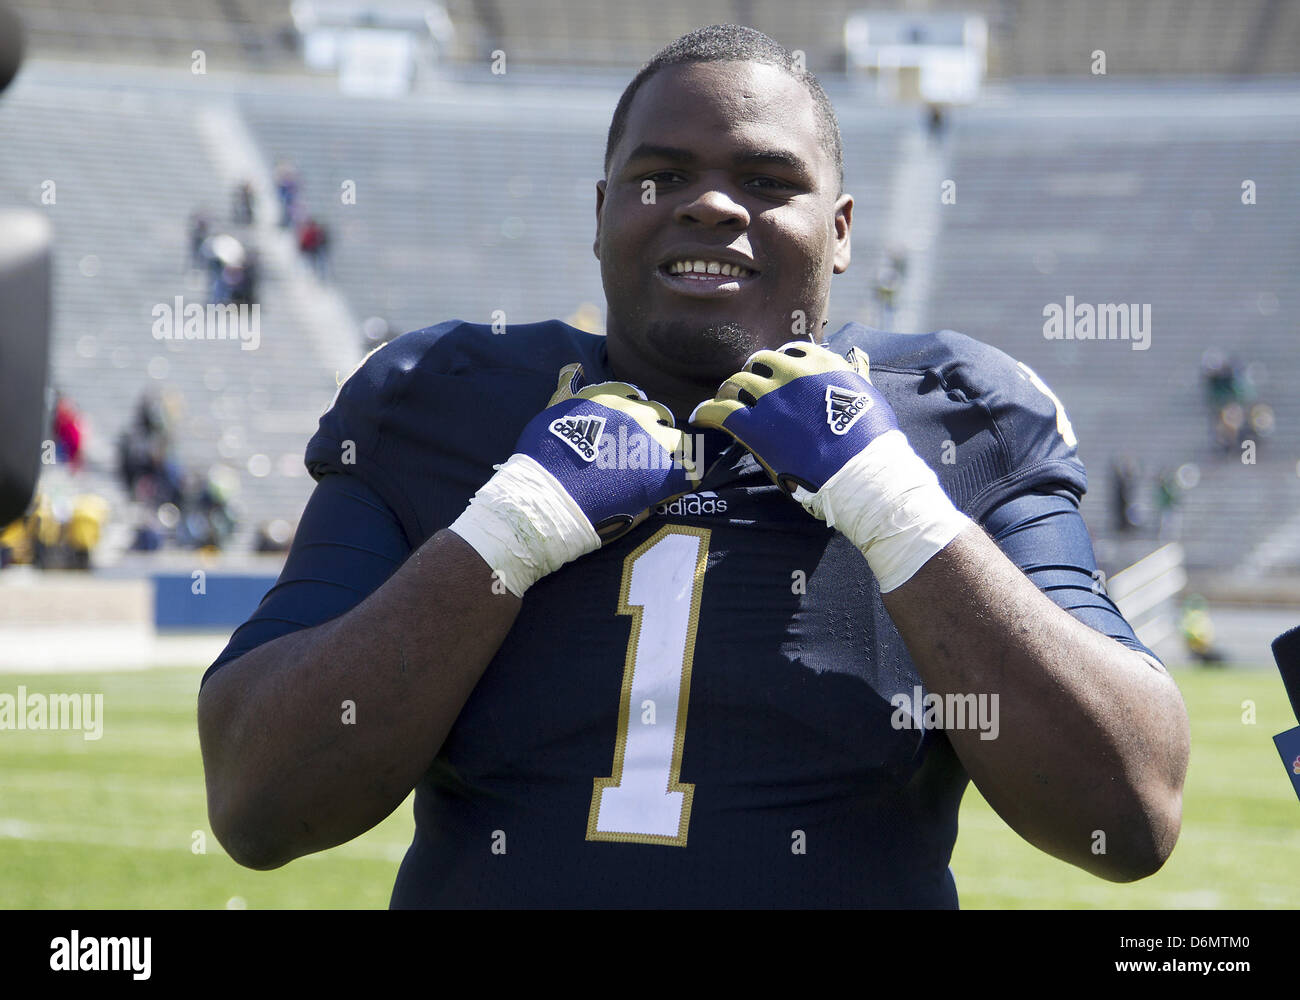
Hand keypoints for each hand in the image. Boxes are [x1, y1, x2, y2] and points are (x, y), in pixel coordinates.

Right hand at [450, 363, 699, 595]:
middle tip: (635, 456)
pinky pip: (690, 473)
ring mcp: (651, 443)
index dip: (629, 415)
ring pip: (677, 440)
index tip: (621, 432)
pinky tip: (676, 487)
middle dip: (650, 431)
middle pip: (658, 415)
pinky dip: (685, 479)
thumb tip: (573, 367)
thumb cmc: (542, 456)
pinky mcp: (661, 475)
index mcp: (611, 398)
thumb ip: (567, 388)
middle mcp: (636, 414)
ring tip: (654, 471)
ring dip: (668, 452)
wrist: (547, 496)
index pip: (633, 397)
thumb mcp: (551, 412)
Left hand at [691, 341, 968, 592]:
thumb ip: (856, 371)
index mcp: (822, 363)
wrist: (863, 473)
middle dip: (752, 373)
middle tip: (747, 389)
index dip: (780, 363)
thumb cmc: (873, 440)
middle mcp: (793, 373)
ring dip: (729, 390)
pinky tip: (701, 417)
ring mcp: (771, 399)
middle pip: (759, 363)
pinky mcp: (755, 426)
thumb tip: (856, 354)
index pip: (791, 351)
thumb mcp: (869, 393)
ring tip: (723, 400)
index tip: (776, 374)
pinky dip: (707, 411)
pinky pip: (720, 410)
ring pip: (736, 382)